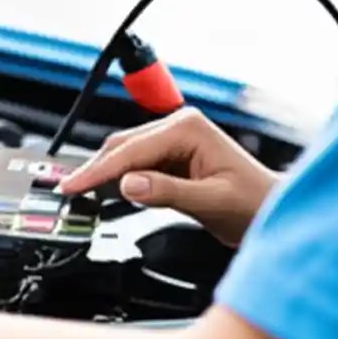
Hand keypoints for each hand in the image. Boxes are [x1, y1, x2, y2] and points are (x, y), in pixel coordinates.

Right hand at [57, 107, 277, 245]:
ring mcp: (174, 141)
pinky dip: (117, 178)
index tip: (71, 186)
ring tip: (79, 192)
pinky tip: (104, 191)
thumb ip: (167, 192)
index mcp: (188, 128)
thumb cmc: (254, 203)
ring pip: (124, 155)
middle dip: (94, 169)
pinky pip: (134, 165)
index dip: (97, 171)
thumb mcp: (211, 201)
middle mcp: (179, 127)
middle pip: (121, 146)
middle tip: (66, 191)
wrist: (271, 211)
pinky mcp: (170, 157)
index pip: (131, 150)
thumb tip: (128, 184)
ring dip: (104, 174)